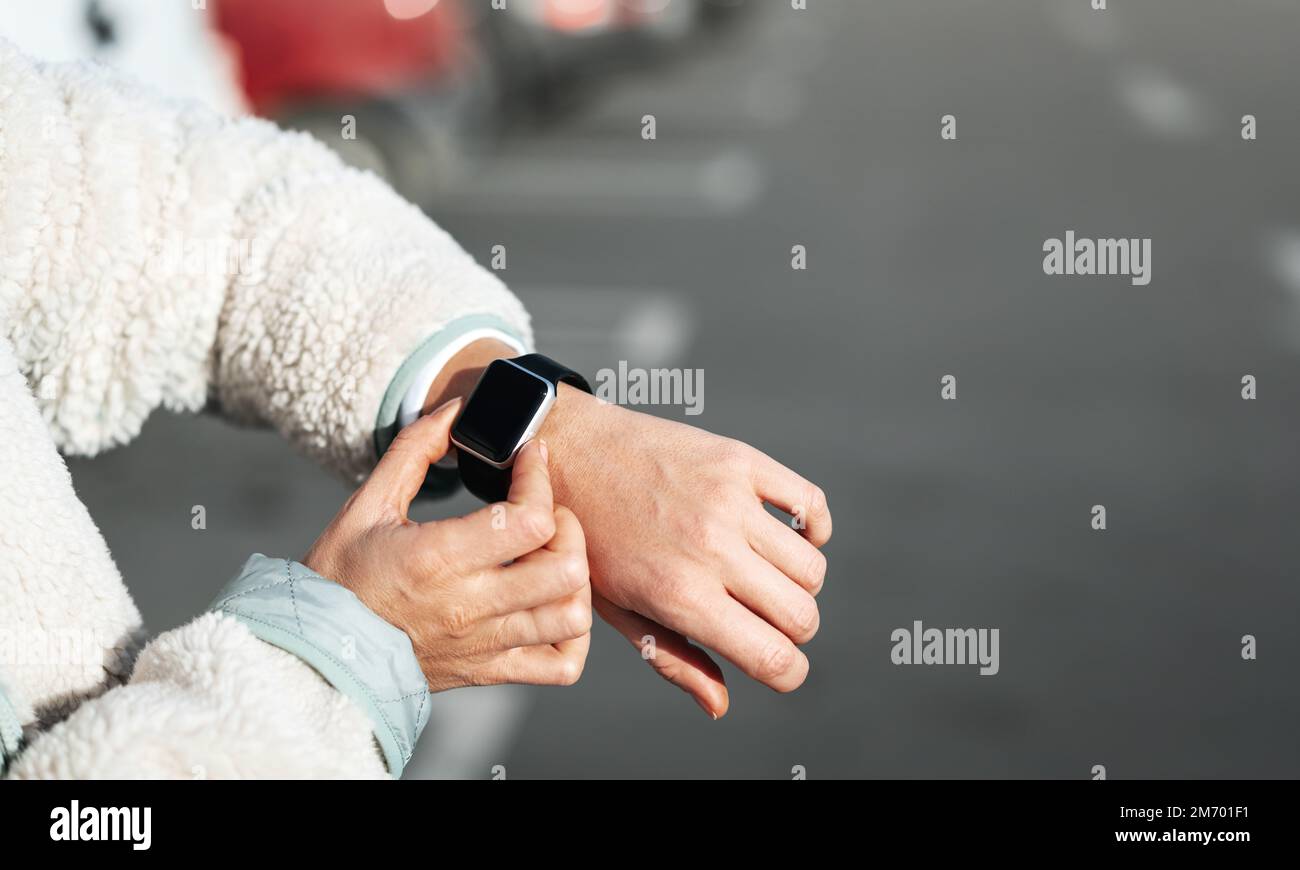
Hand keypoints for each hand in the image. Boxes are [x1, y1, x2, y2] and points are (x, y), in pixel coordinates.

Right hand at [304, 400, 591, 691]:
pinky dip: (573, 635)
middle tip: (543, 511)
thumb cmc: (338, 581)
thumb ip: (414, 450)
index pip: (531, 519)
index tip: (531, 458)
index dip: (540, 478)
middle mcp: (470, 605)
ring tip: (549, 558)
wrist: (316, 655)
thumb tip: (453, 411)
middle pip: (566, 568)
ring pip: (572, 616)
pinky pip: (562, 665)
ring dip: (575, 580)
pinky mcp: (489, 671)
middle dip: (568, 527)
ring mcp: (485, 643)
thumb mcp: (367, 504)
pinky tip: (552, 606)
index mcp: (440, 558)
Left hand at [541, 388, 831, 717]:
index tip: (781, 669)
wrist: (569, 455)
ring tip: (766, 576)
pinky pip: (811, 503)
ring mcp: (729, 501)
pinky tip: (787, 535)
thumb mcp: (618, 611)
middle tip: (766, 621)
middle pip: (803, 615)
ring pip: (812, 566)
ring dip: (799, 583)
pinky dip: (813, 528)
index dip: (788, 674)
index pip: (773, 656)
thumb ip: (673, 660)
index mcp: (680, 596)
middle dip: (794, 632)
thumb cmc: (589, 542)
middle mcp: (711, 549)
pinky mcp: (739, 461)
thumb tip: (720, 705)